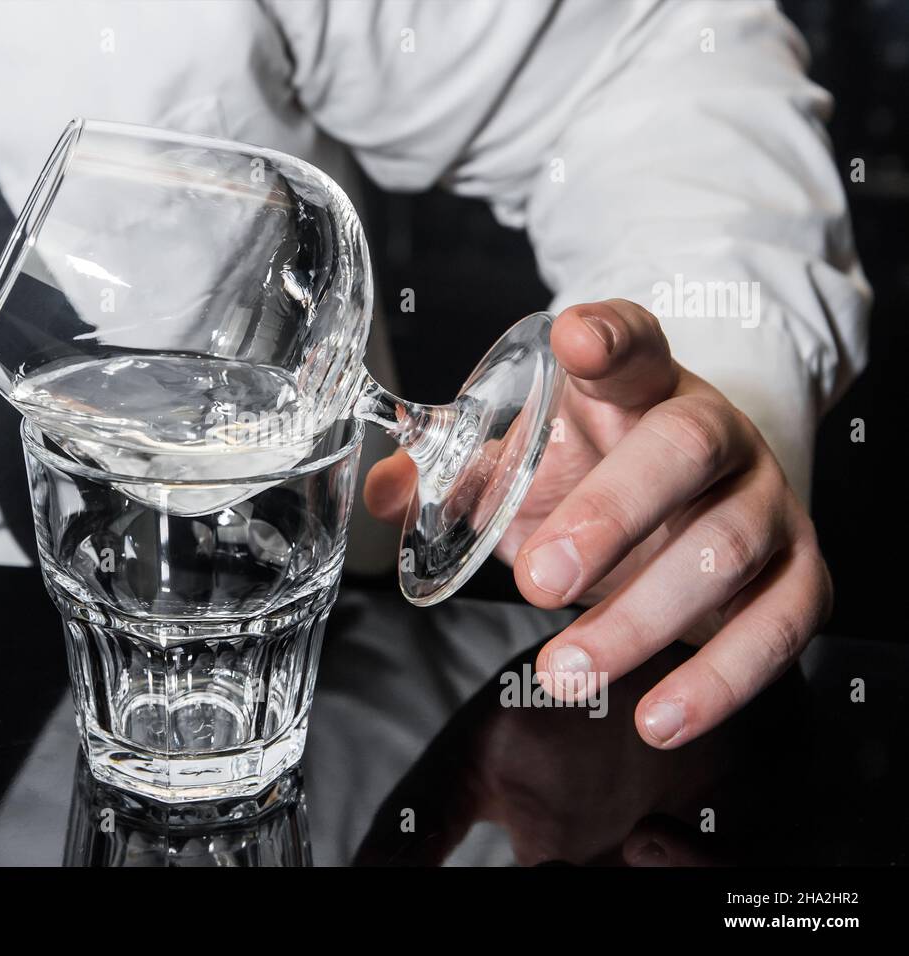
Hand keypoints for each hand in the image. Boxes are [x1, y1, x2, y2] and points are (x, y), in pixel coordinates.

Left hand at [364, 299, 831, 748]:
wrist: (695, 505)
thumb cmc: (596, 477)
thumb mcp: (527, 465)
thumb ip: (455, 474)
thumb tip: (383, 492)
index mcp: (639, 390)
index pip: (632, 345)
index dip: (609, 338)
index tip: (576, 341)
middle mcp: (714, 432)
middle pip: (683, 449)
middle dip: (610, 515)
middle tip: (537, 579)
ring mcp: (765, 499)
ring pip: (727, 549)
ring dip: (641, 620)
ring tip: (565, 669)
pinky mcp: (800, 571)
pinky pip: (779, 627)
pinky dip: (718, 681)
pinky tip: (657, 718)